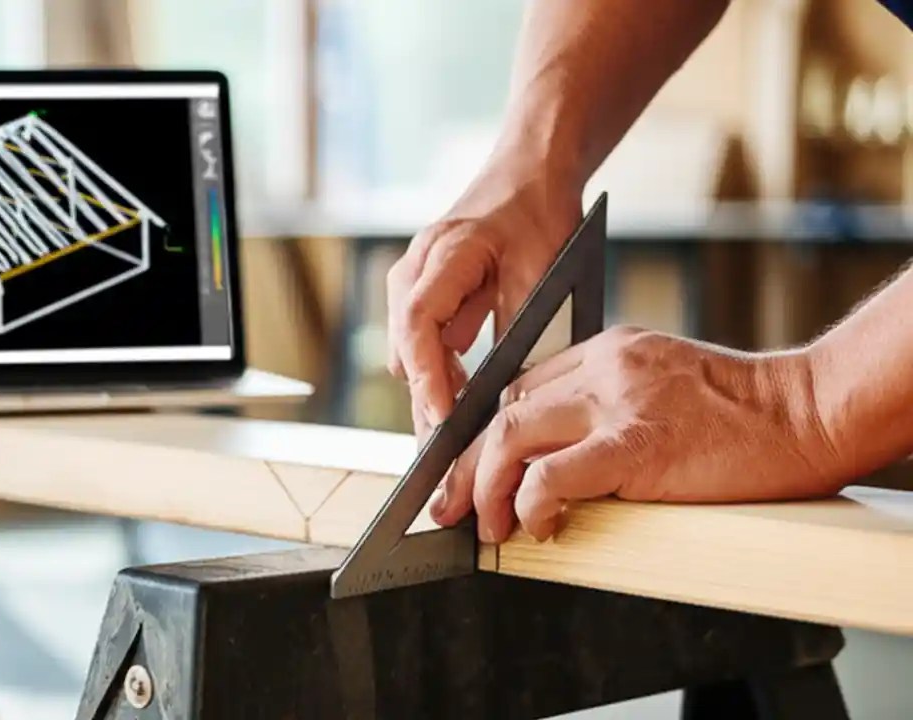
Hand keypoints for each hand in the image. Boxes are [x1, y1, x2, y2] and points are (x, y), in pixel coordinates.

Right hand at [386, 157, 581, 444]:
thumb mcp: (537, 271)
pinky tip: (458, 398)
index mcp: (444, 253)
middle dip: (423, 397)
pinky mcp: (420, 291)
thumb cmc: (537, 215)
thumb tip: (495, 388)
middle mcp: (414, 266)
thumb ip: (511, 325)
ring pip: (408, 348)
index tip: (441, 417)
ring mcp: (411, 278)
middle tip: (443, 451)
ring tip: (455, 433)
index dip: (428, 374)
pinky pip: (419, 340)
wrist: (528, 174)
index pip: (419, 322)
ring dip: (430, 386)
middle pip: (405, 344)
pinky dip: (436, 370)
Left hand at [429, 326, 846, 542]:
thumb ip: (609, 406)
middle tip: (450, 506)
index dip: (484, 435)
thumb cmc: (742, 413)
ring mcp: (618, 402)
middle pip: (502, 411)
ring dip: (486, 488)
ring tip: (489, 526)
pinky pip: (554, 475)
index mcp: (606, 352)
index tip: (469, 470)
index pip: (519, 389)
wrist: (806, 413)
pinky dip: (530, 504)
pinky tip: (537, 526)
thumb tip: (558, 459)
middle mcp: (602, 368)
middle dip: (465, 465)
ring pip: (511, 435)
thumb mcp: (662, 386)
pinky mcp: (638, 444)